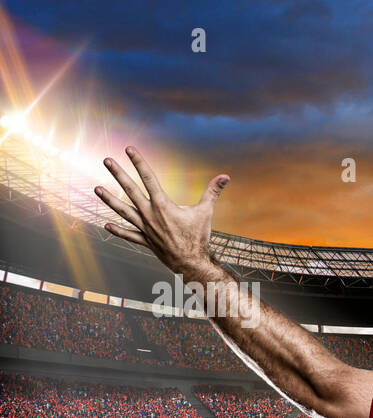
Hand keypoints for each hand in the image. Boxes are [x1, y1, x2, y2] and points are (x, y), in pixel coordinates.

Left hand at [95, 147, 229, 275]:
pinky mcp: (145, 241)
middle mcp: (150, 214)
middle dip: (118, 174)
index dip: (138, 162)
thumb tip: (225, 176)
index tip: (128, 149)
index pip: (148, 178)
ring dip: (109, 200)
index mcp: (163, 205)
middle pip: (130, 190)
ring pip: (123, 211)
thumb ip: (213, 192)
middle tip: (106, 160)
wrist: (192, 263)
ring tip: (96, 189)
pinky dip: (118, 230)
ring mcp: (145, 228)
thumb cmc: (199, 237)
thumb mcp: (206, 212)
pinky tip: (106, 225)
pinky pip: (129, 234)